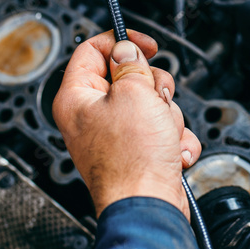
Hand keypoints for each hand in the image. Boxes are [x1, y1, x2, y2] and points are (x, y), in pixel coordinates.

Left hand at [52, 30, 201, 218]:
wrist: (148, 206)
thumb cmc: (132, 160)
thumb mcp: (135, 94)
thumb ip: (131, 65)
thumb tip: (126, 51)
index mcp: (77, 98)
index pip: (92, 50)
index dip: (121, 41)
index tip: (146, 45)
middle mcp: (91, 116)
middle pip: (128, 77)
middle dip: (153, 87)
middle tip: (154, 99)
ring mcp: (114, 135)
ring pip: (151, 103)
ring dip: (167, 116)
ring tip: (161, 134)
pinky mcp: (137, 151)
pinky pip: (161, 129)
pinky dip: (172, 139)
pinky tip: (170, 152)